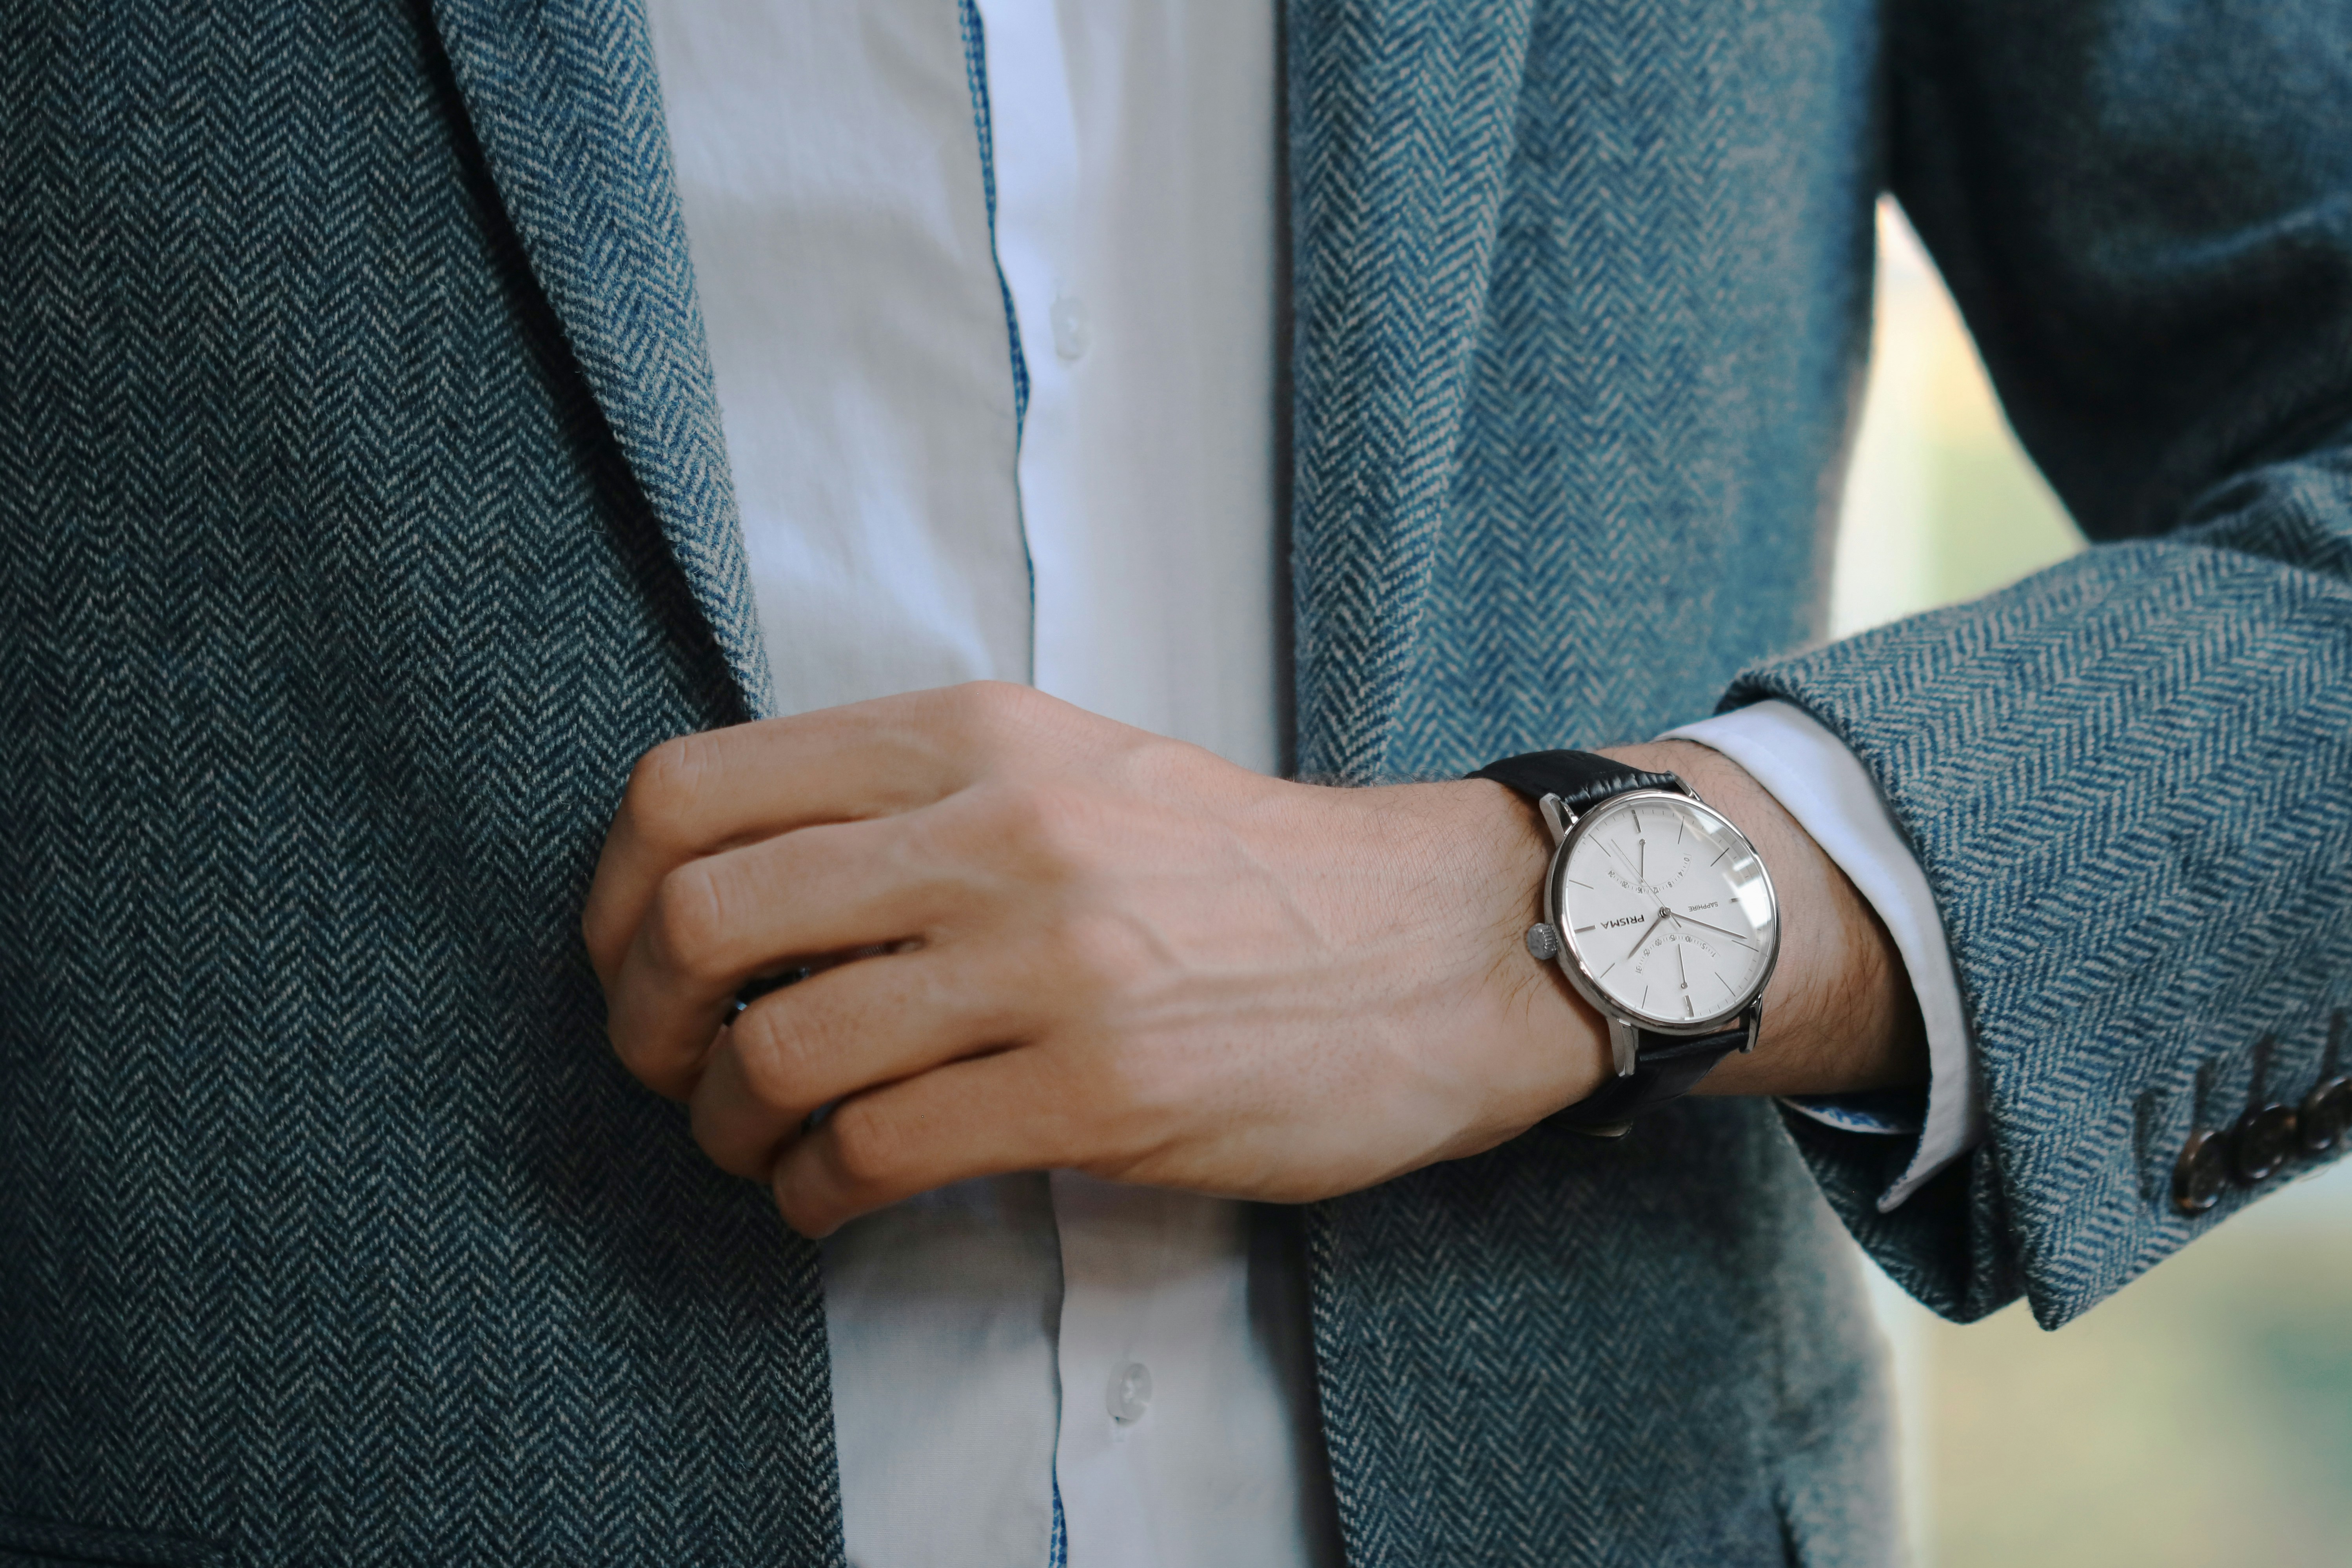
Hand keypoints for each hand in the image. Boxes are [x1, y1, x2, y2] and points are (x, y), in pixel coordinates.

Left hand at [582, 682, 1606, 1234]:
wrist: (1433, 939)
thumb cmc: (1236, 867)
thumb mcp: (1065, 763)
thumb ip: (908, 794)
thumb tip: (734, 876)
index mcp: (970, 736)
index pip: (692, 791)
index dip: (613, 896)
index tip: (628, 960)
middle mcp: (996, 832)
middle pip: (702, 922)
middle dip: (644, 1023)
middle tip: (674, 1069)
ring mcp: (1046, 965)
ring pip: (776, 1054)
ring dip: (725, 1127)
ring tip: (756, 1147)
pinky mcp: (1096, 1093)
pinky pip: (871, 1155)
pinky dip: (810, 1195)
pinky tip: (828, 1199)